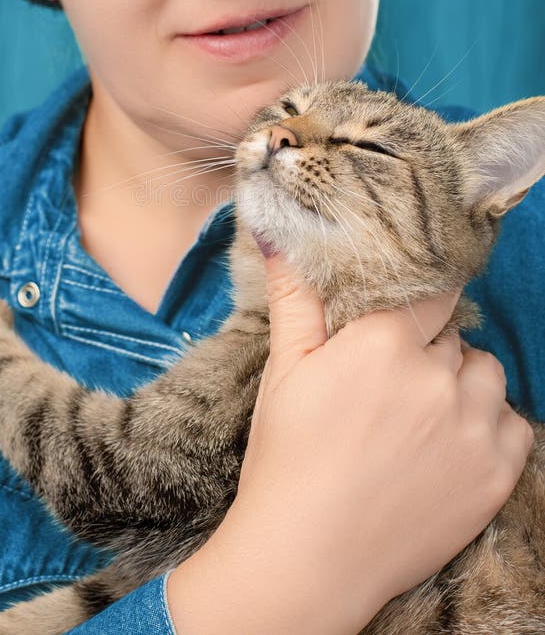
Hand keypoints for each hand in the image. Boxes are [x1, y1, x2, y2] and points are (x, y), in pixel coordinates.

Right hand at [167, 252, 532, 634]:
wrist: (308, 558)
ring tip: (420, 414)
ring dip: (460, 383)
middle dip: (426, 348)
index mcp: (383, 342)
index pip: (429, 292)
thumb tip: (279, 233)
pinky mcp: (495, 472)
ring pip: (485, 372)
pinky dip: (488, 426)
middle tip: (389, 383)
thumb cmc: (287, 458)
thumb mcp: (285, 370)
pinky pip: (513, 422)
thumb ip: (295, 296)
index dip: (413, 305)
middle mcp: (436, 376)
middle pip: (452, 334)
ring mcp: (472, 426)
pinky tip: (448, 445)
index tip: (400, 320)